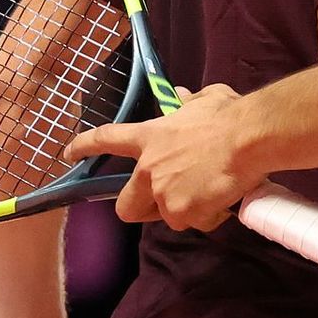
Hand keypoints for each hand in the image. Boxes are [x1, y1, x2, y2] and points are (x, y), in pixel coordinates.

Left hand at [63, 84, 256, 230]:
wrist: (248, 138)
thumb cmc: (228, 116)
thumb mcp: (205, 100)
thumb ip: (188, 102)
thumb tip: (180, 95)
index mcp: (150, 137)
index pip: (107, 139)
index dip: (85, 146)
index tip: (69, 153)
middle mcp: (148, 169)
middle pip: (125, 206)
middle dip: (141, 209)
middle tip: (166, 202)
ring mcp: (163, 194)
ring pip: (168, 217)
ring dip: (187, 210)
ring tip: (210, 193)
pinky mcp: (183, 213)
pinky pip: (195, 223)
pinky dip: (209, 217)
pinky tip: (223, 200)